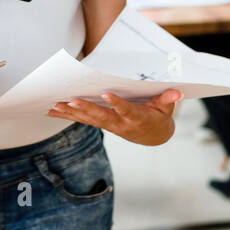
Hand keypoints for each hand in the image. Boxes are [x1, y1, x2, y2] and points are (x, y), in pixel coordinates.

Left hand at [47, 89, 181, 146]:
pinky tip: (53, 111)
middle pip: (102, 116)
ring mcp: (109, 125)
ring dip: (71, 113)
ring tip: (55, 106)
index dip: (117, 103)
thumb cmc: (159, 116)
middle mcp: (120, 124)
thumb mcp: (166, 109)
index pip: (126, 110)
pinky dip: (68, 115)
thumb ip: (168, 100)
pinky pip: (83, 120)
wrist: (153, 136)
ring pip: (88, 120)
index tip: (106, 94)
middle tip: (71, 101)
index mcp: (137, 117)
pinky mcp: (102, 124)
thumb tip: (176, 93)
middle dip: (86, 109)